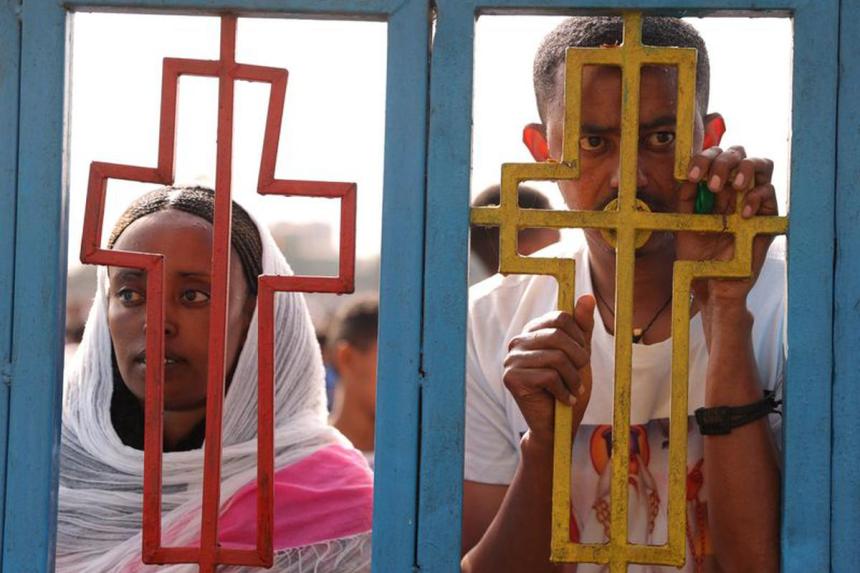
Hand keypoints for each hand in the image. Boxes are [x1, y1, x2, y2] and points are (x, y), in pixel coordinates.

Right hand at [502, 295, 594, 445]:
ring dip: (573, 378)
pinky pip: (548, 376)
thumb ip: (582, 328)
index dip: (579, 337)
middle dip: (578, 358)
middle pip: (558, 336)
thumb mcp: (580, 355)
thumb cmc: (569, 388)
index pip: (561, 318)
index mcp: (533, 332)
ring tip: (573, 390)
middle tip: (581, 375)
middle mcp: (518, 342)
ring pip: (555, 358)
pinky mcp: (511, 378)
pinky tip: (564, 399)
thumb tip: (587, 297)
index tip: (583, 357)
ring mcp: (511, 359)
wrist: (557, 427)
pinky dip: (564, 391)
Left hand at [676, 146, 777, 305]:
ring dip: (745, 168)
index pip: (713, 157)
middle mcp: (734, 188)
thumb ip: (685, 199)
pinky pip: (771, 194)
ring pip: (762, 164)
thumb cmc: (696, 256)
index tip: (692, 176)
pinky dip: (757, 198)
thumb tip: (687, 175)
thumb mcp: (684, 223)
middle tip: (713, 184)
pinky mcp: (768, 217)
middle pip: (739, 153)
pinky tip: (741, 214)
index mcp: (712, 187)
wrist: (710, 286)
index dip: (703, 159)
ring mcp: (752, 200)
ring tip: (731, 186)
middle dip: (724, 161)